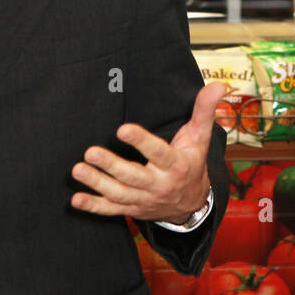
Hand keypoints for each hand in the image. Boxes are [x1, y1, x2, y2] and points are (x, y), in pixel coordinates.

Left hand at [70, 81, 225, 223]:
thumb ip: (204, 110)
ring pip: (118, 194)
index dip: (141, 142)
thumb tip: (219, 84)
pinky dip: (93, 206)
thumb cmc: (191, 162)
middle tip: (91, 151)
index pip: (158, 153)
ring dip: (97, 183)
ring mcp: (144, 200)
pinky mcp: (132, 209)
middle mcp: (159, 185)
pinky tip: (76, 199)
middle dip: (111, 165)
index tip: (122, 129)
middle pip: (133, 177)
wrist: (192, 204)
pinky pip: (111, 210)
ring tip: (78, 169)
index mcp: (176, 165)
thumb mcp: (200, 137)